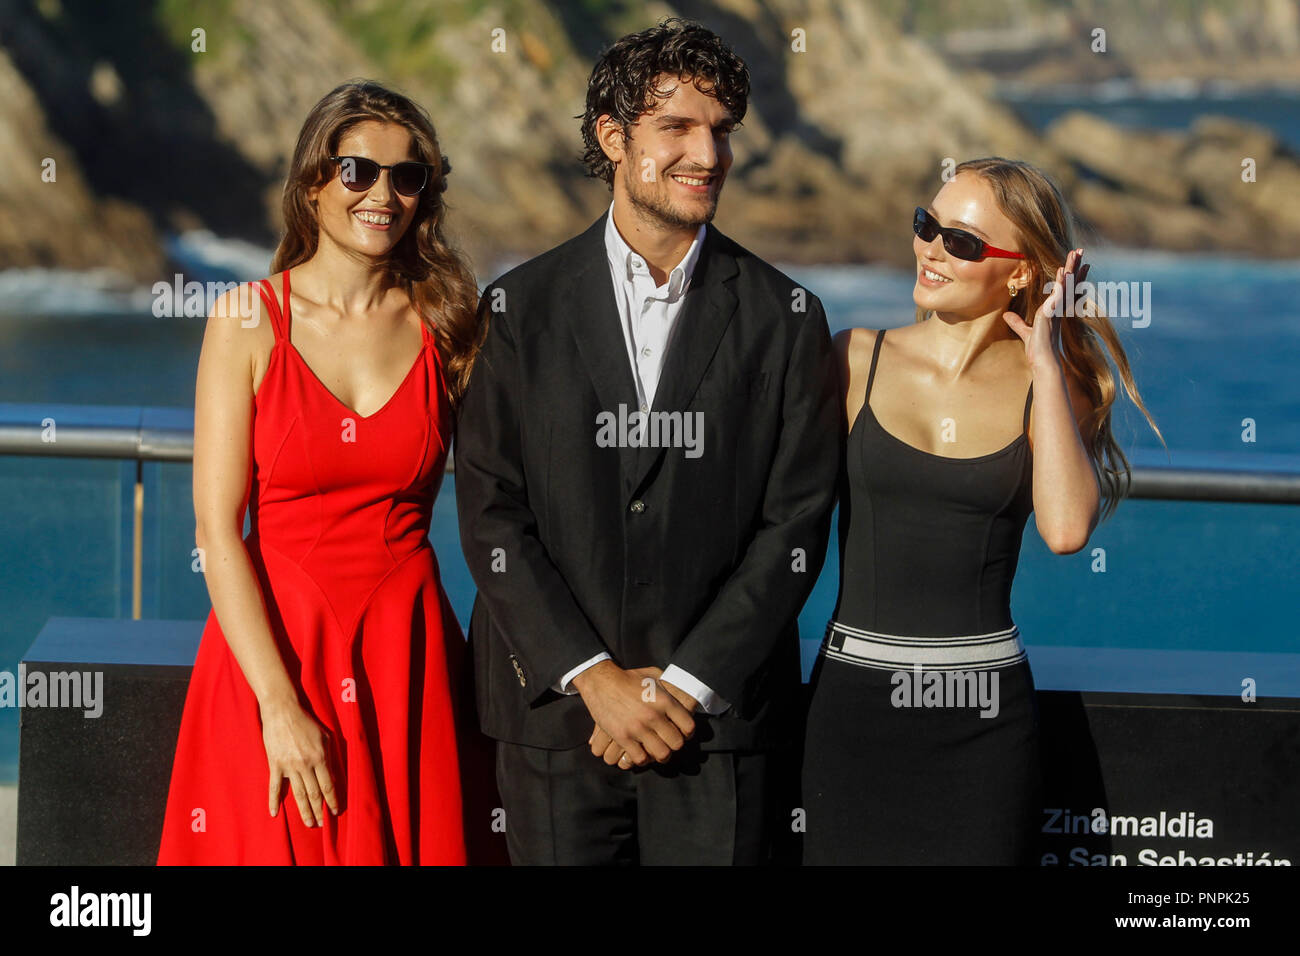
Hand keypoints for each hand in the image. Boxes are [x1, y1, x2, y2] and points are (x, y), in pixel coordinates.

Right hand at [261, 700, 338, 826]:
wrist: (283, 711)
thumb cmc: (307, 722)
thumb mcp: (327, 737)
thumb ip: (332, 757)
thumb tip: (336, 777)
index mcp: (320, 758)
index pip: (328, 786)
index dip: (332, 801)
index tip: (335, 811)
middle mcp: (305, 765)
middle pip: (313, 794)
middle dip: (319, 810)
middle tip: (322, 824)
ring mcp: (289, 766)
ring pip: (298, 794)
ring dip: (304, 811)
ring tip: (309, 824)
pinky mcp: (275, 765)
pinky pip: (275, 787)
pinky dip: (274, 801)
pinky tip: (275, 814)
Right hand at [576, 662, 692, 767]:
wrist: (600, 681)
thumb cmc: (629, 678)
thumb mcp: (653, 675)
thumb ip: (669, 685)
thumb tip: (683, 690)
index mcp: (664, 700)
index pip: (688, 726)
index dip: (687, 732)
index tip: (682, 733)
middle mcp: (653, 715)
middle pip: (676, 743)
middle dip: (674, 745)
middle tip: (669, 742)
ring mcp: (637, 727)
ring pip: (661, 754)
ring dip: (661, 755)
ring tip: (657, 750)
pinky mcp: (622, 737)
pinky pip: (640, 758)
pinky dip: (643, 759)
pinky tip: (641, 752)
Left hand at [1004, 248, 1087, 375]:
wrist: (1042, 361)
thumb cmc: (1038, 349)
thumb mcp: (1025, 331)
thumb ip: (1017, 322)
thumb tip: (1006, 314)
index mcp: (1056, 310)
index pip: (1066, 289)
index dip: (1072, 277)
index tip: (1079, 264)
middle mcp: (1059, 308)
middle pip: (1069, 283)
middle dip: (1074, 266)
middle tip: (1080, 250)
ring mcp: (1057, 311)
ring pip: (1066, 285)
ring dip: (1070, 268)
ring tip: (1076, 253)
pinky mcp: (1051, 315)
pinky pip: (1057, 296)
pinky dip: (1061, 284)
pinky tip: (1063, 273)